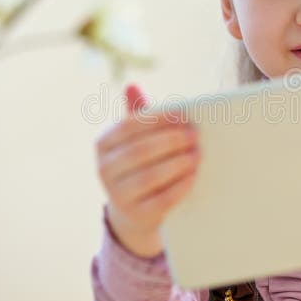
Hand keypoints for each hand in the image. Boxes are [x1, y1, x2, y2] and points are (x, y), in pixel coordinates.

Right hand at [95, 83, 200, 257]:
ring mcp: (117, 195)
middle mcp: (104, 169)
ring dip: (177, 163)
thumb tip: (132, 86)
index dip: (158, 120)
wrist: (135, 207)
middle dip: (171, 141)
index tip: (183, 116)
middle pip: (141, 151)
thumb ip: (139, 114)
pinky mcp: (135, 214)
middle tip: (195, 135)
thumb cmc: (140, 163)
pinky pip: (160, 200)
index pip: (130, 126)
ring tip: (197, 154)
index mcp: (103, 143)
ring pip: (150, 176)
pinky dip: (179, 187)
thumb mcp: (137, 139)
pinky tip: (193, 176)